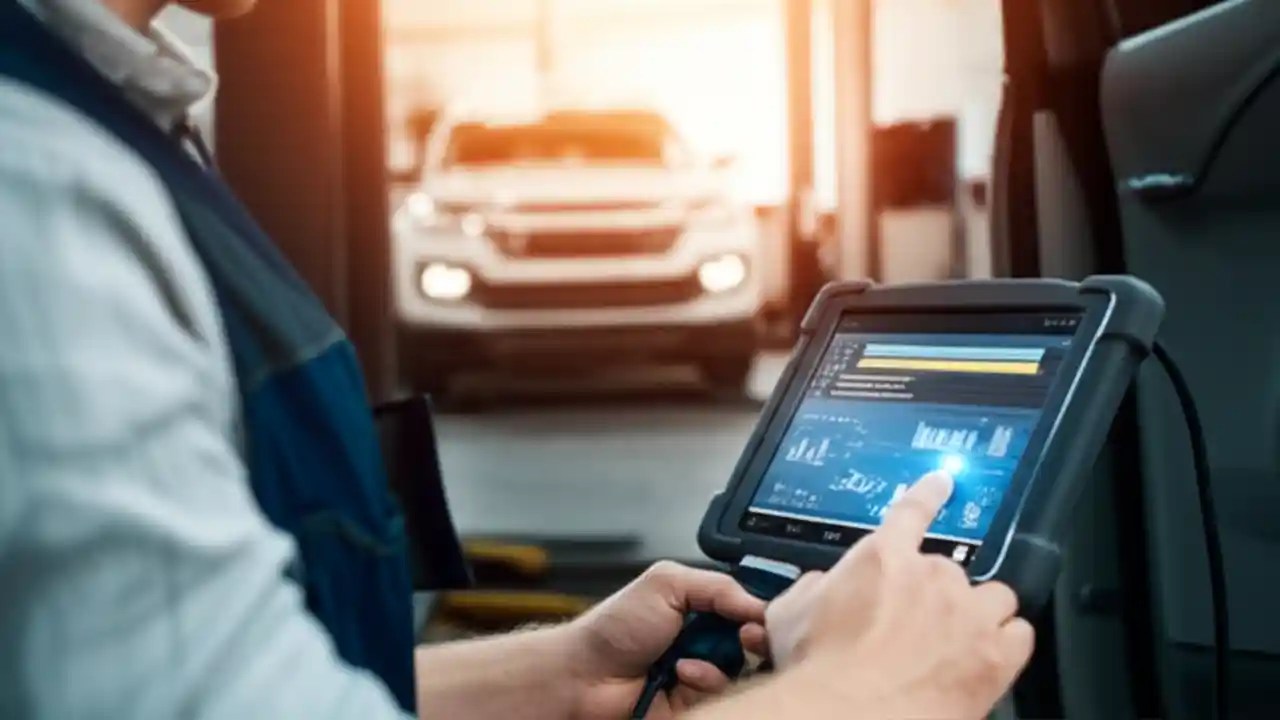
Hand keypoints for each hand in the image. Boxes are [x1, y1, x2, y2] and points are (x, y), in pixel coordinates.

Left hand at [562, 561, 767, 718]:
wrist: (583, 675)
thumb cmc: (615, 627)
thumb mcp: (666, 584)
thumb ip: (717, 586)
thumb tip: (760, 604)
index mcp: (700, 607)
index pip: (748, 607)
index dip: (762, 612)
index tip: (765, 615)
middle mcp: (705, 640)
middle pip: (754, 641)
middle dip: (754, 638)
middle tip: (747, 637)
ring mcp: (702, 673)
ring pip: (743, 671)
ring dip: (723, 662)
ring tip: (693, 659)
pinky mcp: (696, 705)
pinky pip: (722, 696)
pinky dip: (705, 683)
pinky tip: (681, 676)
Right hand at [763, 472, 1034, 719]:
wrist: (850, 713)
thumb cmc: (818, 669)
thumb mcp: (790, 615)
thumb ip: (809, 590)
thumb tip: (819, 586)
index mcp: (883, 559)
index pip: (912, 511)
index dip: (929, 494)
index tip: (943, 482)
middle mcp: (932, 576)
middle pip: (949, 569)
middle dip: (935, 594)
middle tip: (914, 624)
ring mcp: (970, 615)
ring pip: (995, 596)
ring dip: (981, 612)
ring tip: (961, 637)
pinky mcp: (996, 655)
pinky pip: (1020, 633)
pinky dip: (1007, 642)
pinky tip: (989, 655)